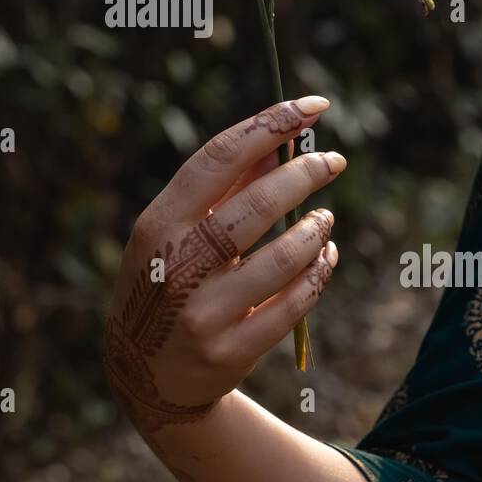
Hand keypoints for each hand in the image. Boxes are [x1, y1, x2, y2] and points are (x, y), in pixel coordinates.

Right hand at [103, 97, 345, 436]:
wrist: (148, 375)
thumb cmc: (171, 280)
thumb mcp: (178, 231)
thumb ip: (226, 188)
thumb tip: (281, 140)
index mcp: (158, 224)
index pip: (219, 158)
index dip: (270, 124)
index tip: (314, 106)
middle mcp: (176, 266)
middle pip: (256, 205)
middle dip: (304, 175)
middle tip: (333, 161)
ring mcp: (202, 313)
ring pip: (284, 258)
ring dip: (315, 230)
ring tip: (324, 219)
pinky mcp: (230, 352)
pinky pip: (293, 304)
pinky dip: (318, 273)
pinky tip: (324, 257)